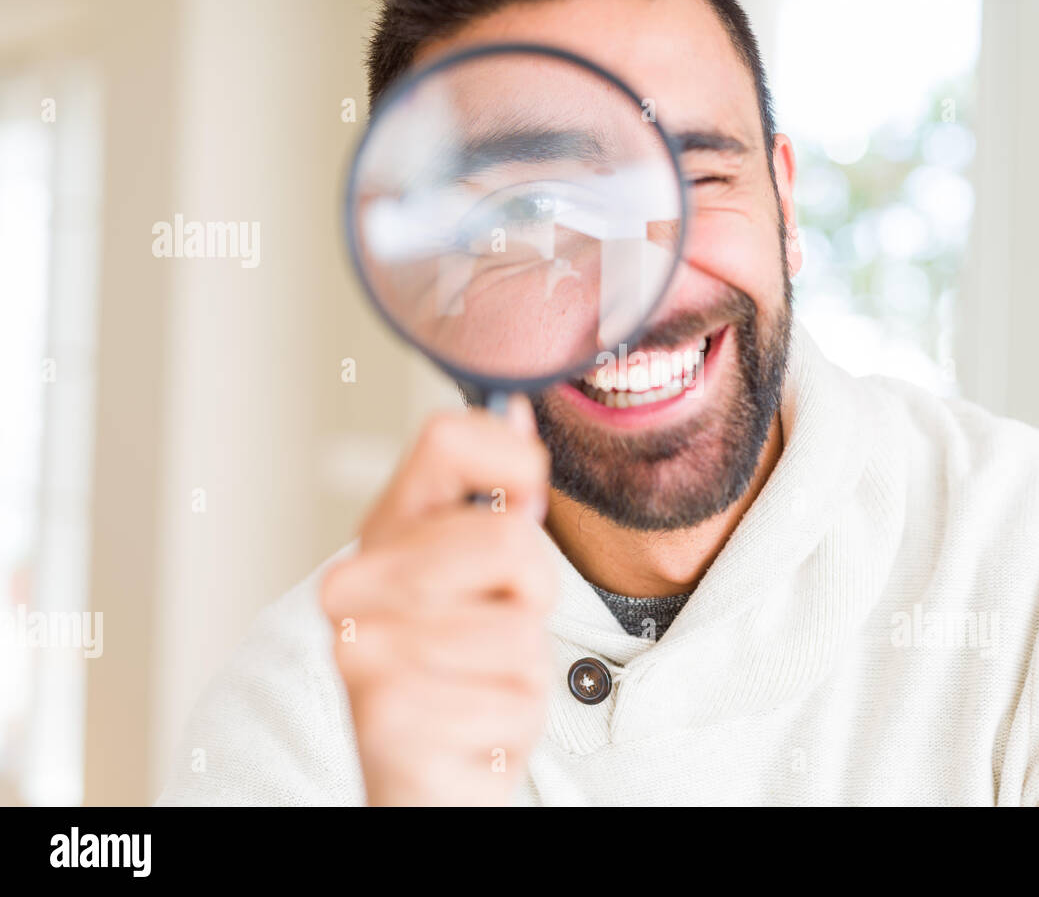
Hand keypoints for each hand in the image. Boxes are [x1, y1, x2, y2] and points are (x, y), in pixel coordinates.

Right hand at [320, 395, 555, 805]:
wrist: (416, 779)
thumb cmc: (451, 669)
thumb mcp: (473, 577)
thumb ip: (492, 497)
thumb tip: (520, 412)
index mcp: (381, 532)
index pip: (449, 438)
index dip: (515, 461)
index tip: (524, 502)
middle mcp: (353, 586)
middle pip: (509, 539)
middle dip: (531, 595)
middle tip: (497, 628)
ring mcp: (364, 655)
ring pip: (521, 630)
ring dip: (523, 668)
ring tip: (479, 682)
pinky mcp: (390, 726)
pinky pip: (516, 701)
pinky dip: (514, 723)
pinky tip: (472, 730)